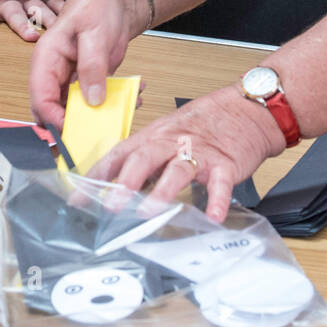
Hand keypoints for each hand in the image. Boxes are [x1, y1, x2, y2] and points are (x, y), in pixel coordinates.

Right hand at [28, 0, 149, 130]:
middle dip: (76, 124)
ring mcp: (73, 80)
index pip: (41, 99)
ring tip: (127, 105)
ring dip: (100, 115)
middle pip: (55, 112)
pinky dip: (115, 104)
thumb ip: (91, 67)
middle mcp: (56, 74)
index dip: (54, 119)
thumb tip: (92, 100)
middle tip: (102, 128)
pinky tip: (133, 94)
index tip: (75, 129)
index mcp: (46, 60)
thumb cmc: (96, 4)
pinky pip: (97, 102)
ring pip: (78, 111)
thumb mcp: (94, 33)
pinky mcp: (91, 82)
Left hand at [88, 86, 287, 222]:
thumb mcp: (168, 134)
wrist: (247, 109)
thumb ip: (145, 159)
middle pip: (145, 157)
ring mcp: (200, 152)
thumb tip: (115, 188)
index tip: (79, 199)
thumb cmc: (205, 124)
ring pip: (178, 169)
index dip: (98, 175)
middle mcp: (173, 142)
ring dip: (162, 191)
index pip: (120, 153)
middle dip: (125, 182)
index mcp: (155, 136)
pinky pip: (220, 183)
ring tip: (150, 212)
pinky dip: (216, 200)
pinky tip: (211, 216)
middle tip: (111, 205)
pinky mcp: (226, 163)